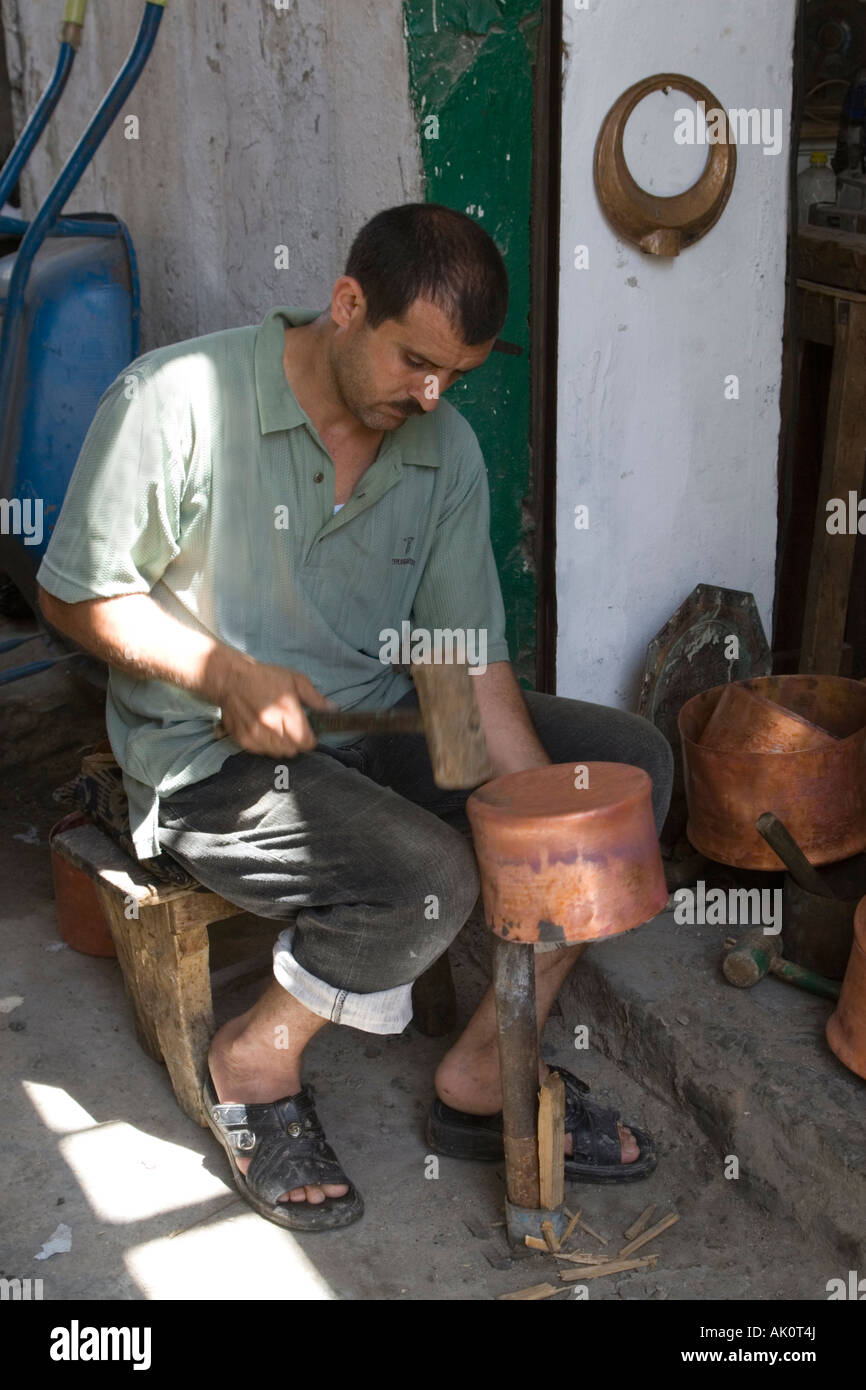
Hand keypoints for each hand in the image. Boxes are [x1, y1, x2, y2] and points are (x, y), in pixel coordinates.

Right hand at [215, 660, 336, 757]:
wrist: (231, 679)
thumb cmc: (265, 677)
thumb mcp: (295, 680)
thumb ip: (316, 698)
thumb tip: (334, 710)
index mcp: (287, 711)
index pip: (306, 742)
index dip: (311, 739)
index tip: (309, 733)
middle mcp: (271, 726)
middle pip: (293, 750)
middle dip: (297, 742)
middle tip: (294, 730)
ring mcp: (256, 735)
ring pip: (278, 754)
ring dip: (283, 746)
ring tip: (279, 731)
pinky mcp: (244, 740)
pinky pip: (262, 753)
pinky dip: (267, 746)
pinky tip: (266, 733)